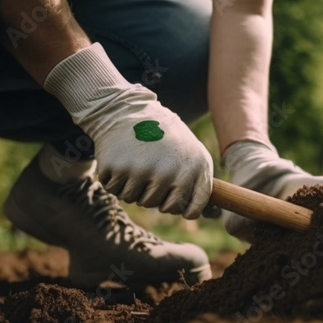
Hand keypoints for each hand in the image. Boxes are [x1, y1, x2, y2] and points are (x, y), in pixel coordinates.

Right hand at [43, 43, 212, 217]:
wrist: (129, 110)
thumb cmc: (164, 136)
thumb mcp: (192, 152)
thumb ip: (199, 182)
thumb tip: (208, 213)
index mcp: (195, 168)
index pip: (192, 210)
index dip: (179, 207)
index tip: (172, 198)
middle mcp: (171, 172)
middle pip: (158, 206)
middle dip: (151, 193)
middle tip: (149, 167)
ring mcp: (143, 170)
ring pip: (134, 199)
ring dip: (131, 186)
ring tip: (136, 160)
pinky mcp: (118, 168)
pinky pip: (114, 190)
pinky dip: (114, 178)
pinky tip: (121, 157)